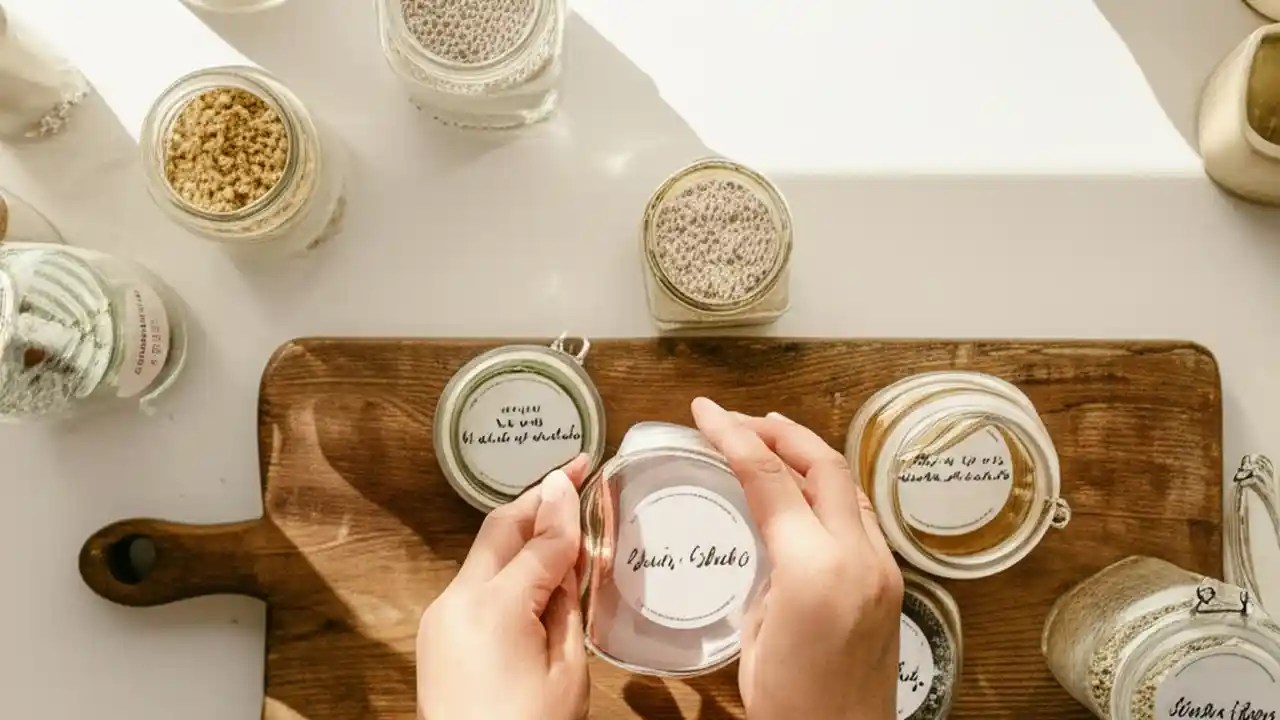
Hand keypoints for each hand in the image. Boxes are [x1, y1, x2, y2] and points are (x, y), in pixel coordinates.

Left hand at [417, 455, 590, 719]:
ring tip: (565, 526)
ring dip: (522, 533)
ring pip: (485, 554)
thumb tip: (568, 549)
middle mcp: (456, 601)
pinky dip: (506, 567)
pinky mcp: (437, 632)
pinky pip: (475, 583)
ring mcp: (440, 616)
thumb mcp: (566, 668)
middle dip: (536, 499)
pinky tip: (538, 573)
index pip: (540, 541)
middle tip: (572, 473)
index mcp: (493, 608)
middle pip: (499, 530)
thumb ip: (565, 598)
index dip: (565, 507)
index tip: (582, 473)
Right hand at [691, 398, 902, 719]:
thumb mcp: (754, 633)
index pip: (769, 477)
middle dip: (779, 430)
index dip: (732, 435)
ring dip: (809, 455)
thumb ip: (767, 573)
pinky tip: (806, 492)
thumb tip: (776, 542)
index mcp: (812, 569)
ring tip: (771, 440)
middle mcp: (857, 558)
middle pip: (822, 463)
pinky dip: (831, 490)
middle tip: (738, 421)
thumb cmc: (789, 706)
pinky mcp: (891, 584)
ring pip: (848, 484)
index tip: (705, 412)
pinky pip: (862, 516)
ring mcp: (882, 569)